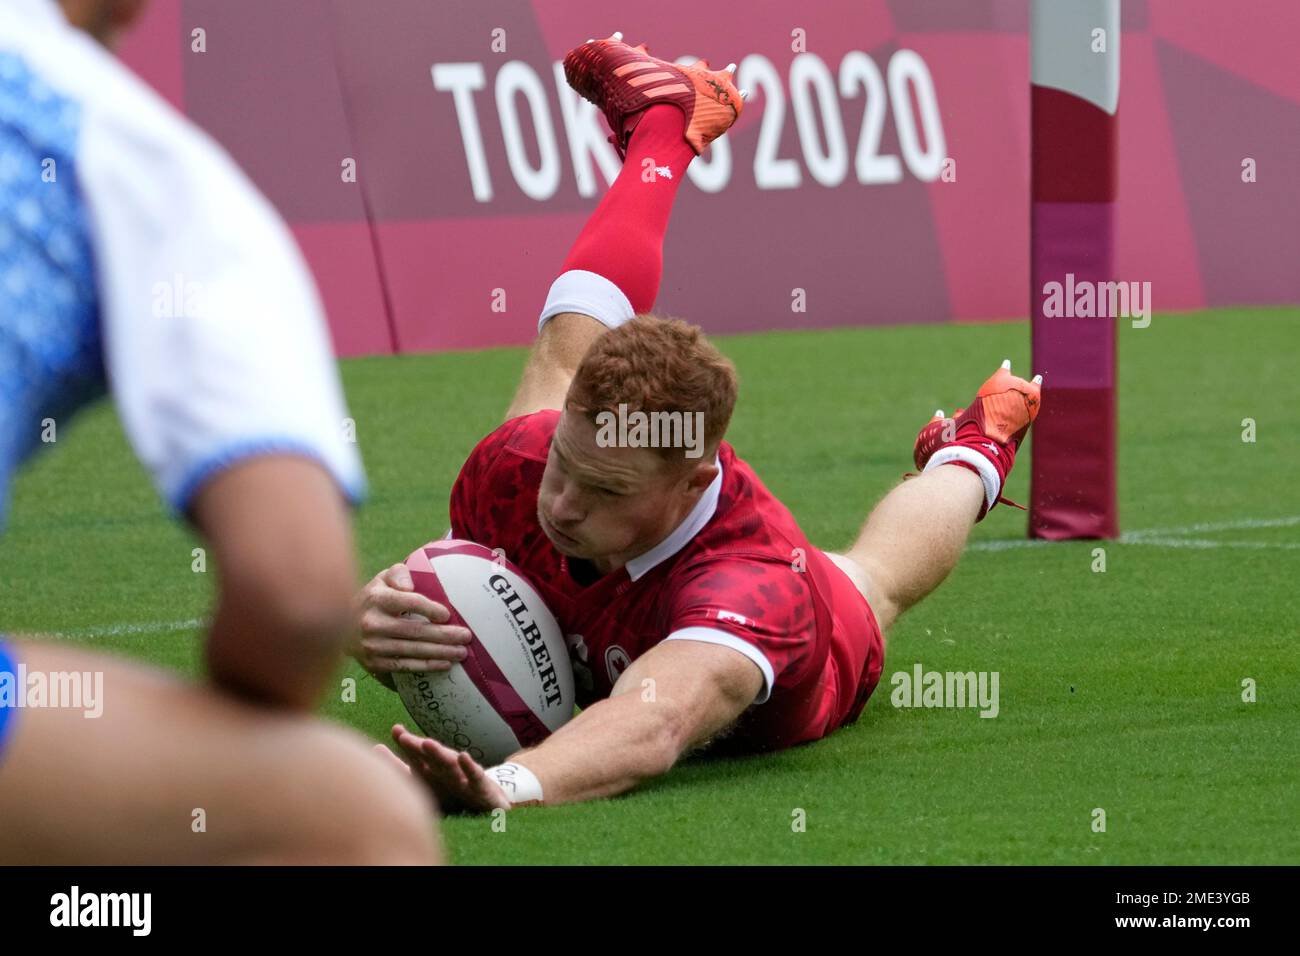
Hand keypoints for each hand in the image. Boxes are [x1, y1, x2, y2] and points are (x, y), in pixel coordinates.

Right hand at [349, 563, 473, 684]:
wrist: (340, 625)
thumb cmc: (373, 598)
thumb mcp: (382, 578)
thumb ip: (399, 573)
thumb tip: (411, 586)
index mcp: (377, 598)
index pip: (408, 602)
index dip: (429, 609)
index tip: (447, 615)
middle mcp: (372, 623)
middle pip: (415, 630)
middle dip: (444, 635)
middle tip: (466, 636)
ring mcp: (372, 646)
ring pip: (413, 650)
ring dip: (441, 652)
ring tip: (462, 652)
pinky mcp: (374, 663)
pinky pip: (405, 666)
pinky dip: (427, 666)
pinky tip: (445, 664)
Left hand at [374, 724, 510, 813]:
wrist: (490, 802)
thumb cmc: (452, 787)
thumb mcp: (425, 779)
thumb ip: (399, 766)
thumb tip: (374, 748)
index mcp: (432, 770)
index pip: (417, 756)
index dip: (407, 745)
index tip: (395, 730)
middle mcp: (447, 770)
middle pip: (430, 757)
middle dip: (417, 747)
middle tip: (403, 737)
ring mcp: (464, 777)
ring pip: (449, 765)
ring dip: (438, 754)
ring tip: (426, 743)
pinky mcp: (481, 786)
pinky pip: (475, 777)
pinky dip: (470, 767)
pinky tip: (463, 756)